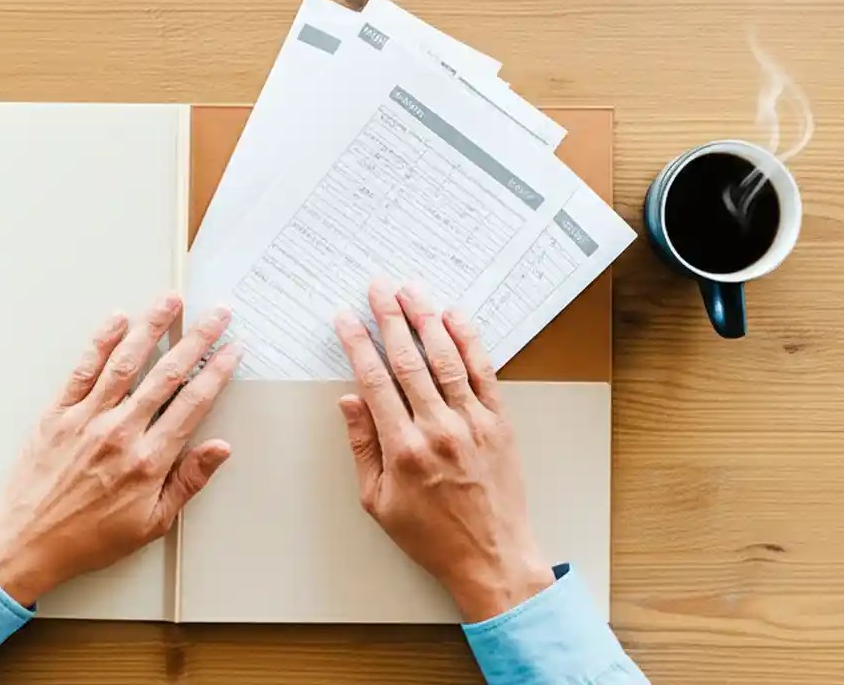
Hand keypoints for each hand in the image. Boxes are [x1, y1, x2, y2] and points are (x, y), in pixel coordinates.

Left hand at [0, 293, 241, 605]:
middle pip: (167, 374)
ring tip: (170, 301)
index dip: (217, 372)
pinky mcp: (57, 414)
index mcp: (147, 461)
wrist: (24, 543)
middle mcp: (119, 433)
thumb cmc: (87, 539)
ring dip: (151, 327)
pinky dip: (101, 342)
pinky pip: (82, 370)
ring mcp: (86, 419)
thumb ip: (188, 481)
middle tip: (217, 314)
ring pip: (126, 362)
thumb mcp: (151, 524)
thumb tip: (220, 449)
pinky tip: (117, 321)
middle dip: (196, 339)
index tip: (233, 350)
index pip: (192, 404)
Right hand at [333, 280, 553, 622]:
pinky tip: (454, 317)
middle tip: (377, 286)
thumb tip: (349, 401)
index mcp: (403, 449)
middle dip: (389, 317)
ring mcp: (473, 423)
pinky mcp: (499, 422)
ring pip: (446, 358)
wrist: (491, 556)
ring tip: (411, 289)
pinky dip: (469, 341)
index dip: (357, 344)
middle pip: (409, 359)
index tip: (345, 319)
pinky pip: (483, 372)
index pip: (375, 381)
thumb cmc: (431, 535)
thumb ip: (362, 447)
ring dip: (426, 318)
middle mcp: (438, 429)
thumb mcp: (378, 501)